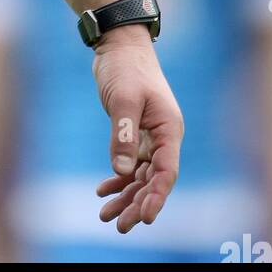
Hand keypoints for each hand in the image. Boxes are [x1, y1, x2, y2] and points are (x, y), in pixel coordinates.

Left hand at [91, 26, 183, 232]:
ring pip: (141, 176)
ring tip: (106, 216)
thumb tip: (123, 170)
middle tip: (119, 226)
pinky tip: (103, 190)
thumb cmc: (126, 67)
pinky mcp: (134, 133)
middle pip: (153, 180)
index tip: (144, 218)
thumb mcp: (124, 99)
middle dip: (137, 204)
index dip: (157, 196)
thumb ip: (123, 134)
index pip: (166, 171)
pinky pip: (130, 164)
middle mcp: (163, 137)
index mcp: (168, 130)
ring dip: (125, 196)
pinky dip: (118, 179)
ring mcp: (149, 136)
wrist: (119, 45)